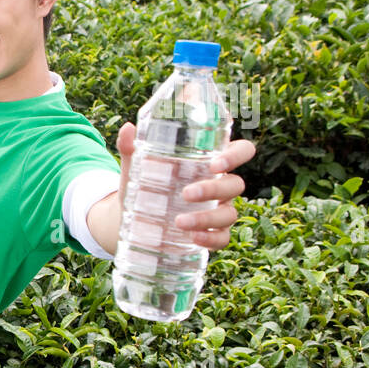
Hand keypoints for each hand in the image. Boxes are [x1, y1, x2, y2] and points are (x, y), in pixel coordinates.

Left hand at [115, 123, 257, 250]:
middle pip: (235, 184)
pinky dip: (211, 239)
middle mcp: (220, 185)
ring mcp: (218, 211)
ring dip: (207, 218)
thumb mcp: (137, 167)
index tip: (215, 164)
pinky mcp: (212, 233)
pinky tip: (194, 237)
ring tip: (179, 222)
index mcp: (210, 162)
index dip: (236, 155)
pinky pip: (222, 238)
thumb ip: (132, 148)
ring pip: (229, 214)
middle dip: (213, 189)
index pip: (241, 151)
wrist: (133, 218)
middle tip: (186, 193)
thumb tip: (127, 129)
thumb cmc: (145, 184)